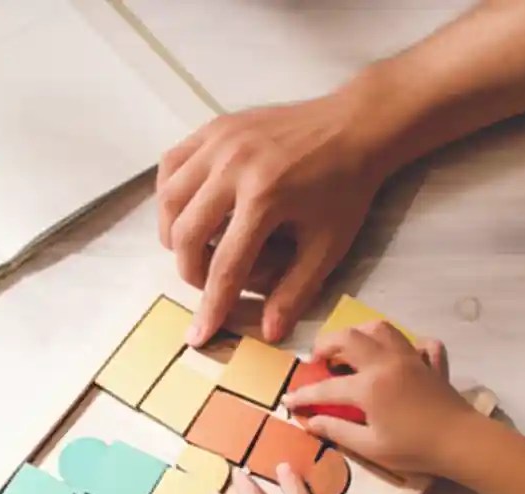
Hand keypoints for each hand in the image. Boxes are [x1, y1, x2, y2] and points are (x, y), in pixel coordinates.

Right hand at [157, 90, 388, 344]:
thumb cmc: (345, 188)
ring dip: (174, 234)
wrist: (354, 126)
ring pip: (170, 200)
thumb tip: (268, 331)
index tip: (198, 336)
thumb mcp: (328, 245)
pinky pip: (171, 165)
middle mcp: (234, 167)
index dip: (211, 306)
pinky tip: (187, 210)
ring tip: (194, 250)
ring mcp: (219, 142)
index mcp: (266, 197)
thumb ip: (297, 290)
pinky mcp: (214, 127)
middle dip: (191, 272)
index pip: (225, 266)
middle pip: (187, 235)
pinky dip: (170, 195)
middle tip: (207, 284)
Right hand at [282, 321, 475, 477]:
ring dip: (362, 334)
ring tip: (352, 350)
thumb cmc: (413, 449)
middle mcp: (386, 362)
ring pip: (381, 329)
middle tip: (318, 361)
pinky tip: (402, 358)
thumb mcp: (370, 447)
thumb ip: (338, 430)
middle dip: (327, 344)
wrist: (462, 443)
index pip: (327, 387)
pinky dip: (410, 345)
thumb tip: (311, 422)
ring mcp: (411, 358)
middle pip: (349, 337)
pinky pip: (421, 343)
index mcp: (369, 386)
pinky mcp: (432, 363)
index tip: (289, 399)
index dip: (304, 395)